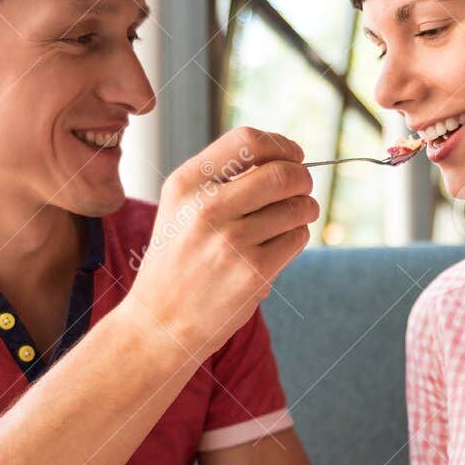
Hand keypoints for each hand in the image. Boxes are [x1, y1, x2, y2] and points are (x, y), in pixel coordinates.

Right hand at [127, 127, 315, 358]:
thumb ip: (223, 178)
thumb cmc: (179, 261)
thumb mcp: (181, 207)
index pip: (248, 141)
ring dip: (304, 210)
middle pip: (283, 173)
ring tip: (289, 220)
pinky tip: (278, 247)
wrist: (160, 323)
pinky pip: (297, 238)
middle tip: (302, 190)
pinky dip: (297, 238)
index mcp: (186, 183)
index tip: (294, 156)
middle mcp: (206, 207)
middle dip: (303, 179)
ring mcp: (231, 241)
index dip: (282, 145)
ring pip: (297, 207)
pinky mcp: (253, 272)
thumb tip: (286, 156)